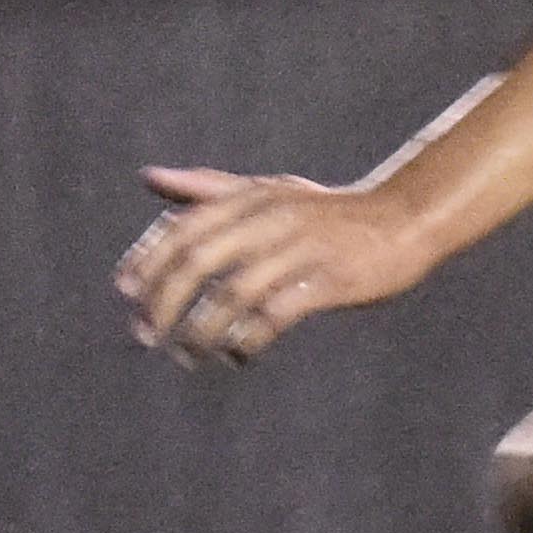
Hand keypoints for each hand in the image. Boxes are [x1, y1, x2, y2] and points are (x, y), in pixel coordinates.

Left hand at [118, 168, 446, 363]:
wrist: (406, 219)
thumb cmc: (329, 212)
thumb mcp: (269, 191)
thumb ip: (208, 189)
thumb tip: (148, 178)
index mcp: (250, 199)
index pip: (182, 229)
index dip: (147, 261)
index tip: (126, 293)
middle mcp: (270, 219)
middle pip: (198, 262)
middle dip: (163, 302)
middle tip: (144, 336)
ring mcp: (302, 249)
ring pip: (232, 294)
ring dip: (201, 330)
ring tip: (188, 355)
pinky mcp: (331, 279)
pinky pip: (276, 313)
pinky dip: (248, 337)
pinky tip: (237, 354)